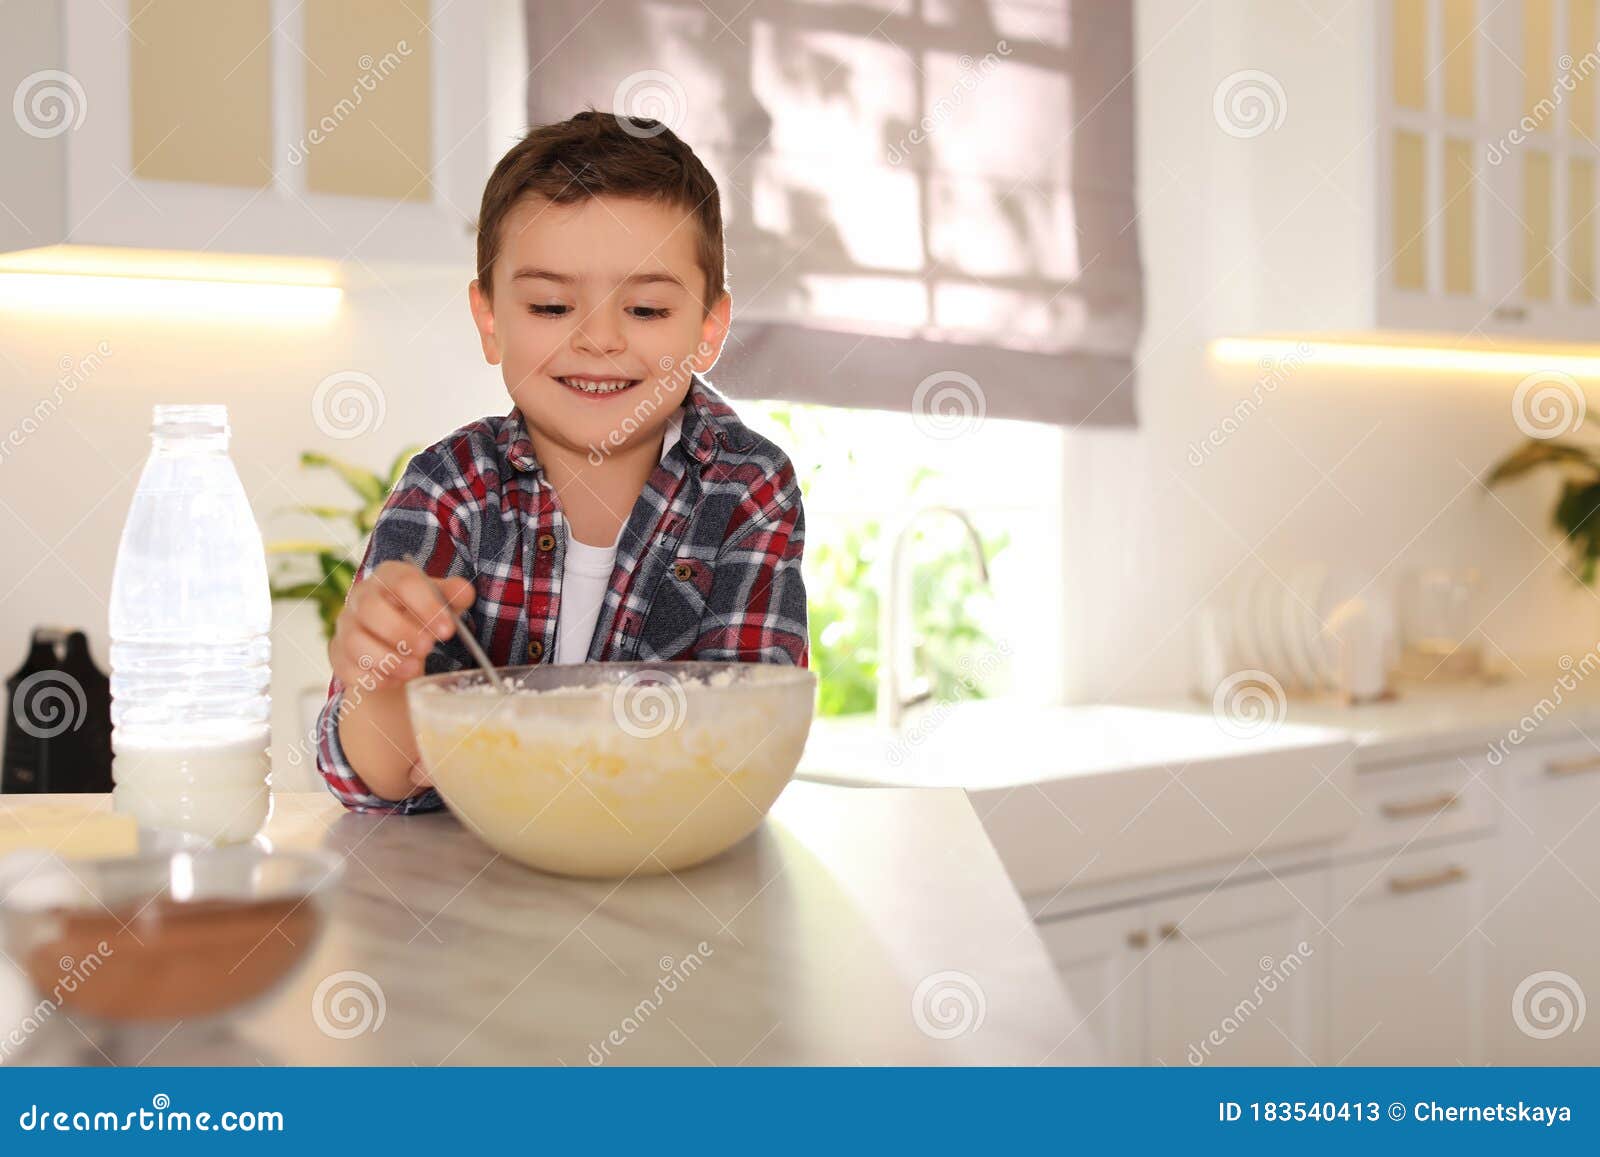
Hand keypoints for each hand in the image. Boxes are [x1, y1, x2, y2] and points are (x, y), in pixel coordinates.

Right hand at [330, 560, 474, 689]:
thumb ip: (453, 595)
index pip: (403, 582)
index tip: (448, 630)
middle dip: (401, 632)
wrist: (395, 641)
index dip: (426, 605)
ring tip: (415, 669)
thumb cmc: (420, 615)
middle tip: (427, 649)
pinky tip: (397, 680)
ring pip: (355, 641)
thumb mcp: (441, 602)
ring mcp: (347, 626)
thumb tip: (464, 592)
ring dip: (387, 659)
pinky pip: (349, 668)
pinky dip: (374, 678)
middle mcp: (362, 597)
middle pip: (371, 608)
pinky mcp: (339, 654)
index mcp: (390, 577)